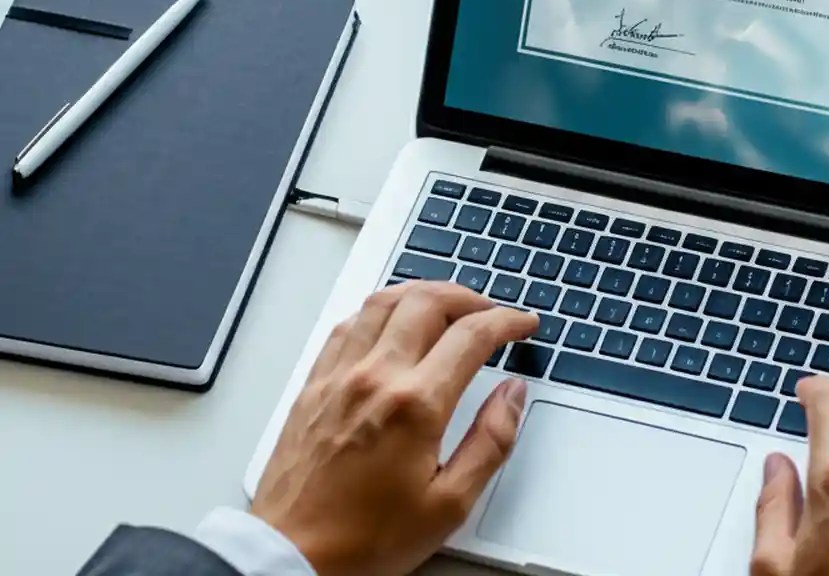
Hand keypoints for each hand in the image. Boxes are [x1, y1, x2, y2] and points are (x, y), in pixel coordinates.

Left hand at [251, 281, 538, 575]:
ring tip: (446, 302)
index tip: (523, 324)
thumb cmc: (365, 540)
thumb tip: (513, 396)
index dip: (507, 321)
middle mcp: (375, 378)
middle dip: (469, 296)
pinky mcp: (313, 386)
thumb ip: (490, 441)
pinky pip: (347, 325)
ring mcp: (339, 377)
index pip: (472, 335)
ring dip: (423, 292)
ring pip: (384, 301)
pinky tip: (391, 321)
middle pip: (428, 302)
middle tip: (491, 310)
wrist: (292, 555)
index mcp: (415, 405)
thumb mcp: (449, 504)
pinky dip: (379, 310)